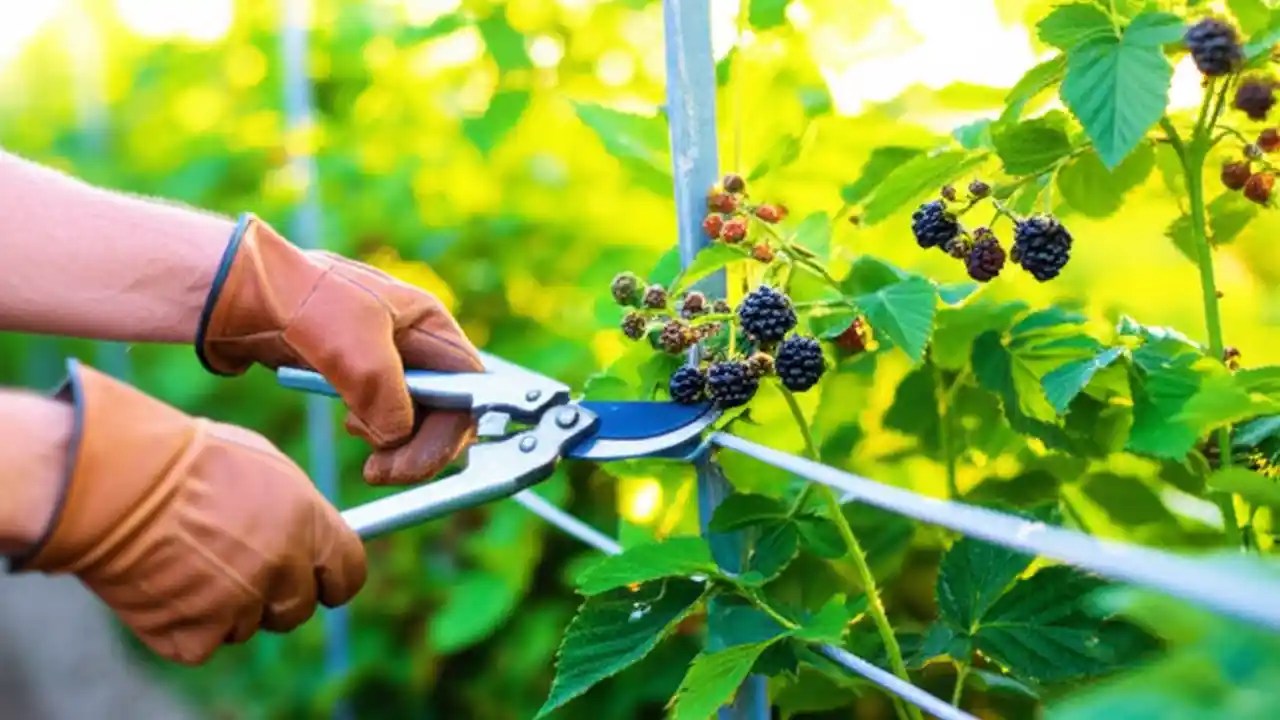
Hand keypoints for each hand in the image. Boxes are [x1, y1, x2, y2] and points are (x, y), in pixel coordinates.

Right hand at [8, 361, 364, 665]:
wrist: (117, 481)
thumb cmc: (187, 460)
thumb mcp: (264, 465)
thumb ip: (297, 510)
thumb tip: (311, 535)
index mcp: (308, 524)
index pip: (349, 574)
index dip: (332, 579)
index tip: (318, 580)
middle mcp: (283, 568)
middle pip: (298, 608)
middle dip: (274, 594)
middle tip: (237, 568)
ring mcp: (241, 605)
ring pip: (247, 624)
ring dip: (225, 605)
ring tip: (188, 560)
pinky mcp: (196, 635)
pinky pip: (203, 642)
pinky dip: (184, 625)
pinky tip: (165, 584)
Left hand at [195, 214, 483, 484]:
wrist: (238, 292)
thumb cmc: (301, 304)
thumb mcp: (355, 351)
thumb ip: (389, 399)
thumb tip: (398, 438)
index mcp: (428, 324)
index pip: (469, 389)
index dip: (452, 432)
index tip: (414, 463)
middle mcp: (415, 341)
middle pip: (446, 410)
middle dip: (419, 447)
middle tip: (380, 473)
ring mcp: (387, 358)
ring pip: (414, 417)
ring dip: (394, 443)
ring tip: (359, 441)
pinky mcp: (358, 372)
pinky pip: (384, 414)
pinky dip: (373, 431)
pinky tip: (349, 425)